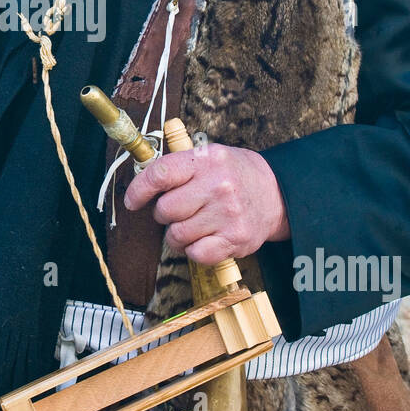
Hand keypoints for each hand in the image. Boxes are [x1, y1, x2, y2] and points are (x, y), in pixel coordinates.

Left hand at [123, 142, 289, 263]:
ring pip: (177, 235)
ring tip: (191, 226)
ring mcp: (228, 214)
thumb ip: (179, 167)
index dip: (139, 190)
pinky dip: (194, 251)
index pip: (160, 174)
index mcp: (206, 160)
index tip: (132, 202)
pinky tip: (203, 240)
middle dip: (164, 215)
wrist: (277, 194)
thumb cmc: (234, 175)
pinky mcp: (236, 239)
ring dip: (177, 236)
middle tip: (178, 212)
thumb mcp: (210, 156)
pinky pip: (196, 254)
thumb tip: (140, 185)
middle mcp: (217, 186)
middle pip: (165, 210)